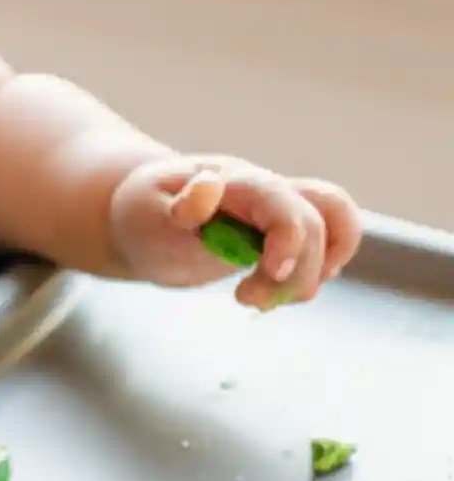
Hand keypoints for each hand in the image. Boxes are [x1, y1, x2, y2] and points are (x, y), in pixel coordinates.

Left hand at [110, 155, 362, 308]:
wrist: (143, 218)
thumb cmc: (143, 214)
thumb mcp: (147, 211)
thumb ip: (183, 205)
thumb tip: (210, 185)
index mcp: (232, 180)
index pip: (281, 200)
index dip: (290, 238)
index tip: (270, 273)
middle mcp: (266, 188)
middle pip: (316, 222)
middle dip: (294, 273)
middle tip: (245, 299)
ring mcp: (280, 208)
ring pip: (337, 225)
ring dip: (314, 273)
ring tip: (268, 298)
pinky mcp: (284, 232)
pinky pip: (325, 244)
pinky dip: (313, 274)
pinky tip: (279, 291)